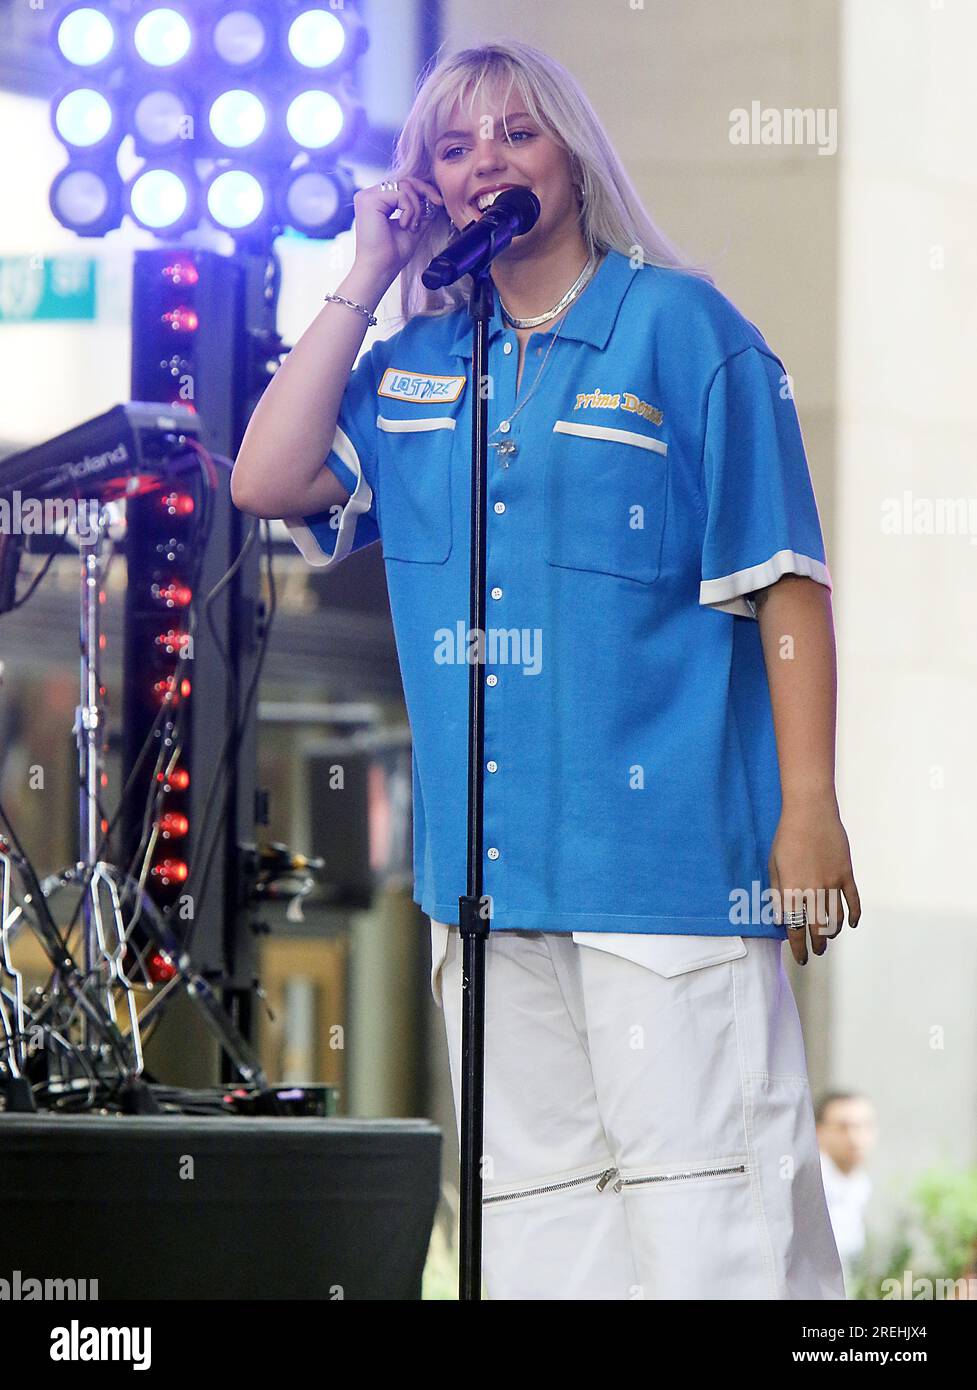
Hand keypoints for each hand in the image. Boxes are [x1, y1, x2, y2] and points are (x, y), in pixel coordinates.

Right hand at [351, 175, 444, 280]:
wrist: (380, 270)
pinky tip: (404, 225)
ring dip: (415, 208)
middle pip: (405, 181)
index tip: (438, 201)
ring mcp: (367, 197)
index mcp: (377, 202)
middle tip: (437, 204)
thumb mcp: (412, 228)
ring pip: (404, 187)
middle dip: (425, 192)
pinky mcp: (369, 200)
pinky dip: (409, 210)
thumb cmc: (391, 255)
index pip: (403, 185)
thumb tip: (433, 200)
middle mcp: (369, 196)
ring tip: (411, 227)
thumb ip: (420, 212)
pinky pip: (401, 194)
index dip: (423, 190)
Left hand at [768, 799, 860, 964]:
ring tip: (828, 939)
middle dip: (817, 945)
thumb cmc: (786, 838)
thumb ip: (778, 893)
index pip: (795, 928)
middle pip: (817, 929)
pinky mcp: (846, 874)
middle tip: (816, 953)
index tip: (800, 957)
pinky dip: (853, 915)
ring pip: (836, 918)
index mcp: (792, 890)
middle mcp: (813, 891)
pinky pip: (853, 900)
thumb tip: (782, 918)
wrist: (810, 813)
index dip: (798, 947)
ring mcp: (832, 882)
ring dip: (832, 933)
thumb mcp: (774, 866)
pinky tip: (850, 924)